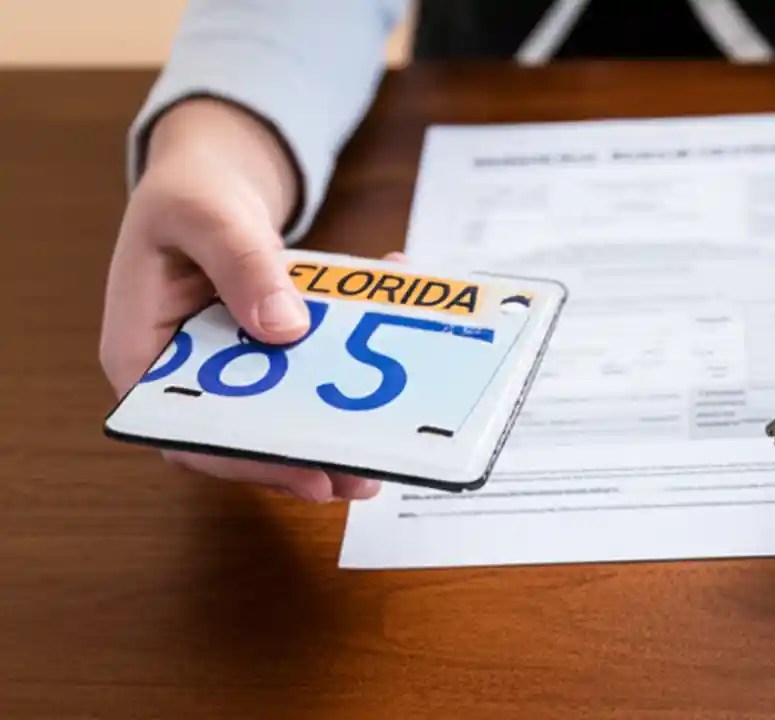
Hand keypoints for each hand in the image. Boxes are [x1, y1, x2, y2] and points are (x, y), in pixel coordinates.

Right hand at [100, 98, 381, 500]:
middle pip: (239, 438)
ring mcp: (228, 368)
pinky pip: (308, 375)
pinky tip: (398, 343)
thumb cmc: (190, 193)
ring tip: (387, 448)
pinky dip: (349, 369)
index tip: (303, 472)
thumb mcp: (208, 215)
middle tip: (364, 476)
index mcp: (141, 354)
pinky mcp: (269, 355)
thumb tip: (285, 327)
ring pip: (279, 416)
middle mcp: (183, 374)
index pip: (183, 433)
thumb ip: (241, 263)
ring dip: (333, 432)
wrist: (211, 173)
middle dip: (304, 460)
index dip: (242, 461)